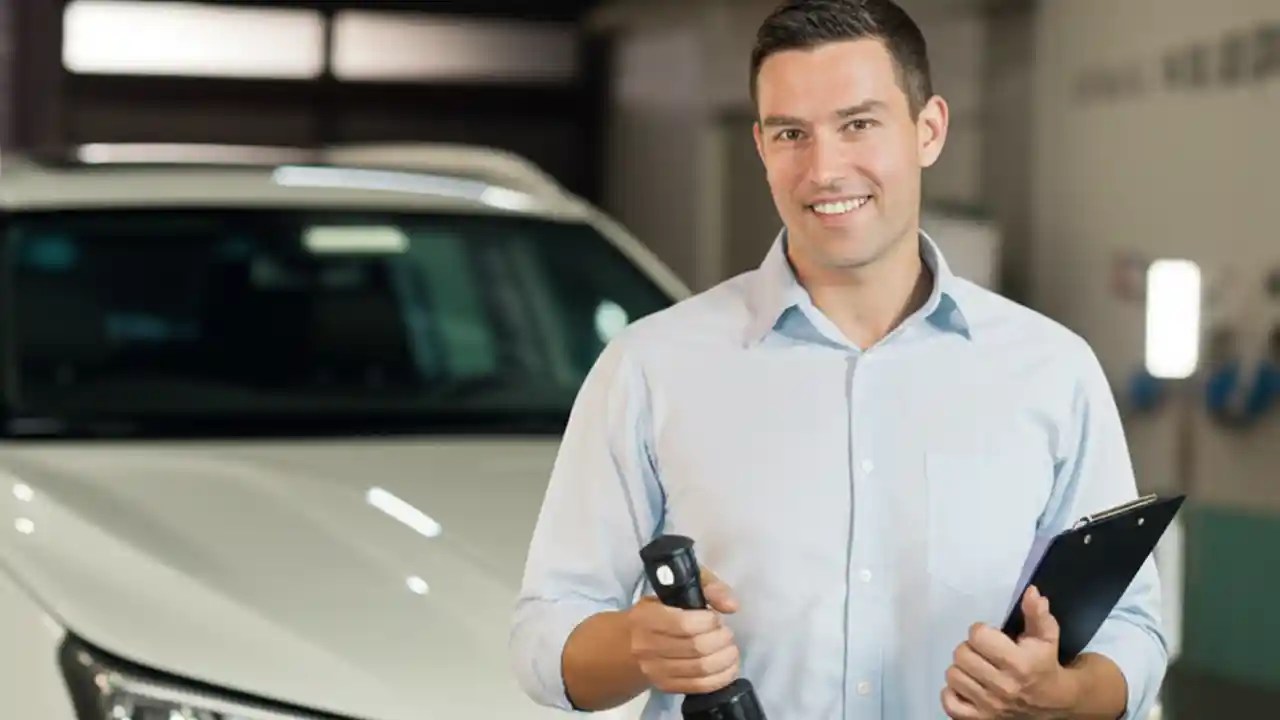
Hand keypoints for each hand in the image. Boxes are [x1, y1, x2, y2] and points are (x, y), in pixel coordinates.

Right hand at [627, 566, 741, 694]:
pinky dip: (721, 677)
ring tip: (730, 649)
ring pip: (701, 669)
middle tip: (726, 633)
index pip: (684, 624)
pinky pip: (699, 686)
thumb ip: (708, 586)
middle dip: (721, 640)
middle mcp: (647, 646)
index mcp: (647, 618)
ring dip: (725, 659)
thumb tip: (732, 606)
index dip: (709, 622)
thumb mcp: (679, 587)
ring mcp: (655, 670)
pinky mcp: (665, 686)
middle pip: (697, 648)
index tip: (716, 618)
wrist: (630, 643)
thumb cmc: (659, 609)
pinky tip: (729, 667)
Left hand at [941, 586, 1078, 718]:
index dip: (980, 631)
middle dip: (969, 648)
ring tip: (976, 668)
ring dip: (961, 669)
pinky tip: (966, 687)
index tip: (990, 635)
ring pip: (953, 676)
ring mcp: (990, 706)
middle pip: (961, 654)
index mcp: (1019, 663)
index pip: (977, 636)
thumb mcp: (1045, 636)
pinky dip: (953, 693)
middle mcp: (1003, 686)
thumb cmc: (1044, 664)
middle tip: (982, 652)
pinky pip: (949, 704)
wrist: (1054, 702)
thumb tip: (1030, 591)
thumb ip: (1036, 613)